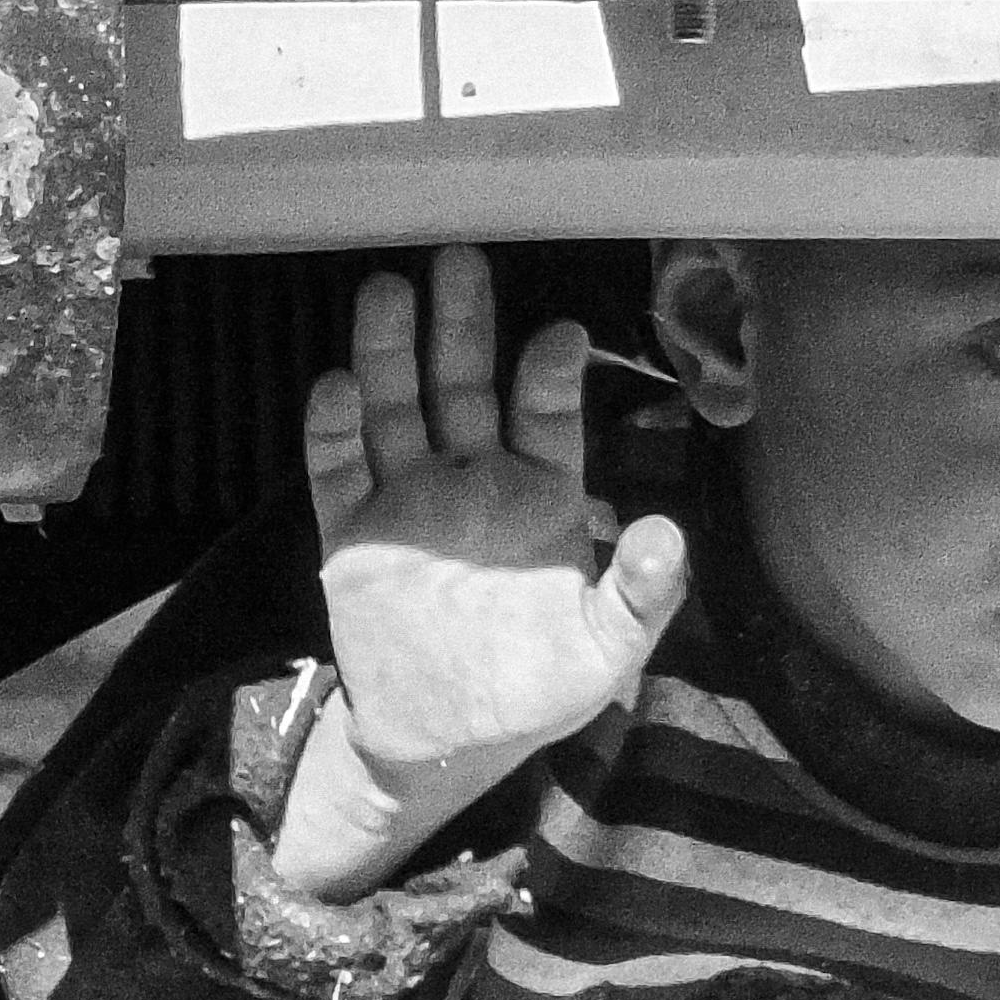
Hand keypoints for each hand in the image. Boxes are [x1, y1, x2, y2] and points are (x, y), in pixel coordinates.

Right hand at [275, 247, 687, 898]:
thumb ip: (640, 595)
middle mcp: (473, 478)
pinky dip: (332, 430)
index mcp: (543, 492)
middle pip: (465, 387)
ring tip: (387, 289)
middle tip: (460, 258)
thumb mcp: (604, 651)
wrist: (449, 741)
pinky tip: (334, 384)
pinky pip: (337, 472)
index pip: (546, 416)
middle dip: (462, 325)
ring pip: (398, 410)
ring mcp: (408, 500)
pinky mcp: (350, 536)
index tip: (560, 332)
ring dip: (390, 353)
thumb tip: (667, 534)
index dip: (550, 374)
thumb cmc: (539, 688)